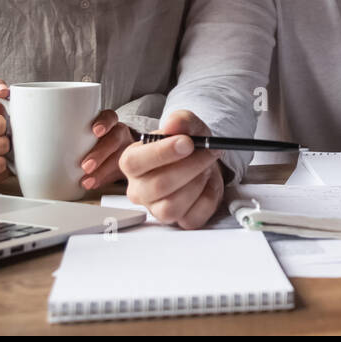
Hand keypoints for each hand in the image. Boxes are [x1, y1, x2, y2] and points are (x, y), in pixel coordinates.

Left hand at [78, 109, 133, 189]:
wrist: (112, 151)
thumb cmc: (91, 141)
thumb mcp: (83, 132)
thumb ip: (71, 134)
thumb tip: (42, 144)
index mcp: (108, 123)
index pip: (109, 117)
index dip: (104, 123)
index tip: (95, 131)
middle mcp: (118, 135)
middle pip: (114, 139)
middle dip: (100, 153)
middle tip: (86, 166)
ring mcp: (125, 150)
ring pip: (120, 158)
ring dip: (103, 171)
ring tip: (87, 181)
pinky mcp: (126, 166)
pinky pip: (120, 173)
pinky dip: (106, 180)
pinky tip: (94, 184)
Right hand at [120, 110, 224, 228]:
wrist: (205, 162)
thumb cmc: (189, 146)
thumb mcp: (187, 125)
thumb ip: (180, 120)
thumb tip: (172, 125)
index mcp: (132, 162)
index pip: (134, 162)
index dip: (161, 153)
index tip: (187, 142)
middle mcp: (139, 189)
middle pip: (158, 185)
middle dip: (190, 166)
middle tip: (208, 152)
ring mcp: (156, 209)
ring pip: (172, 206)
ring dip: (198, 182)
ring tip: (205, 167)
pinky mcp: (178, 221)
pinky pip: (192, 218)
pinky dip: (207, 199)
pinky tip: (207, 184)